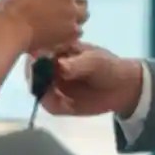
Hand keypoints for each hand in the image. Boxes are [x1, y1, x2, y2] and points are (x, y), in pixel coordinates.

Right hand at [0, 0, 88, 52]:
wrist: (9, 28)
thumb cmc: (7, 11)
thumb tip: (37, 1)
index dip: (63, 1)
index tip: (57, 10)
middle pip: (81, 1)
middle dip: (75, 10)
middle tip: (65, 22)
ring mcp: (72, 10)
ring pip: (83, 17)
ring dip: (74, 23)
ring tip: (60, 32)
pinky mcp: (73, 29)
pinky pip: (78, 33)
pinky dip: (70, 37)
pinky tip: (58, 41)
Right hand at [26, 42, 142, 118]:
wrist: (122, 87)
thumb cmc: (107, 67)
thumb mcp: (95, 61)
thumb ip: (77, 64)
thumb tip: (59, 67)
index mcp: (57, 50)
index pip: (38, 51)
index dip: (35, 56)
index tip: (38, 61)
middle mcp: (50, 67)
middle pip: (32, 71)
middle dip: (35, 75)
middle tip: (47, 79)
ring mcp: (53, 85)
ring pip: (37, 88)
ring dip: (41, 91)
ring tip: (57, 92)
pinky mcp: (59, 103)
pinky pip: (48, 104)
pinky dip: (51, 104)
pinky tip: (64, 102)